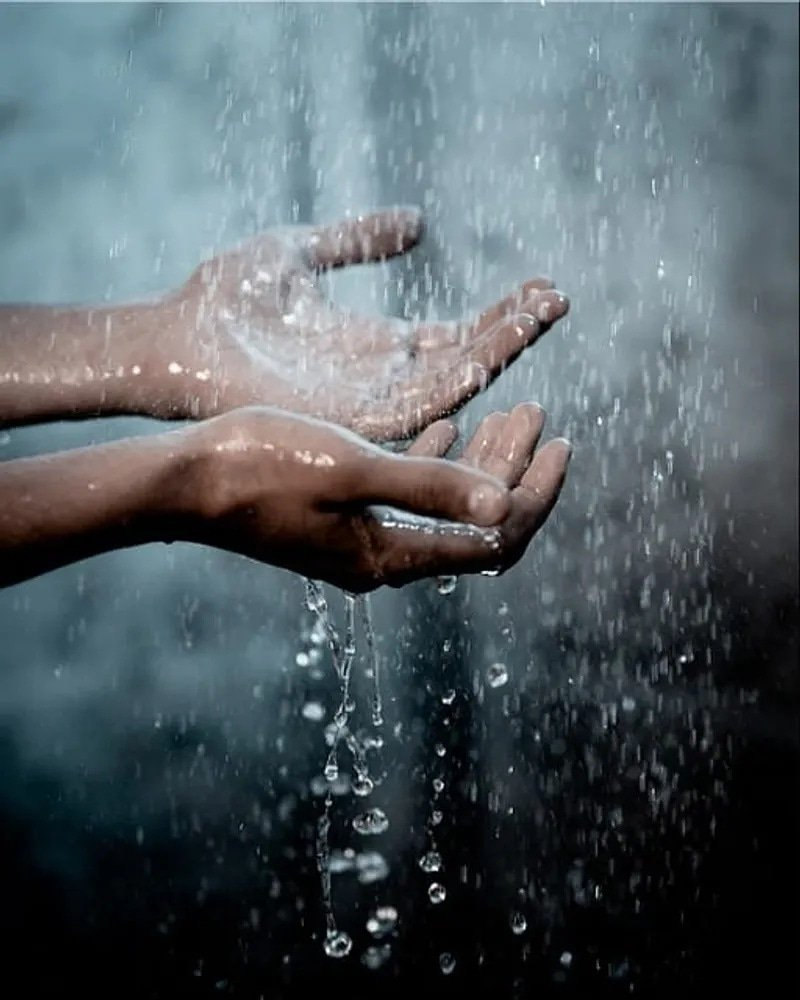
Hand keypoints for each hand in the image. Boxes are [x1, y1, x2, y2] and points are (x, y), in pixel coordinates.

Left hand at [156, 207, 568, 439]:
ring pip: (449, 387)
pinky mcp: (343, 423)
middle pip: (464, 363)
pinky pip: (411, 410)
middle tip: (556, 299)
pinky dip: (452, 385)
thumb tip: (419, 221)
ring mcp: (364, 406)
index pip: (455, 338)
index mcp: (376, 347)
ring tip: (537, 314)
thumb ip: (358, 239)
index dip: (500, 317)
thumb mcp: (300, 252)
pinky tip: (484, 353)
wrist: (171, 341)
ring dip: (495, 353)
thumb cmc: (223, 302)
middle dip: (511, 334)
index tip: (543, 287)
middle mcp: (380, 381)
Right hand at [175, 404, 568, 591]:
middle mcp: (380, 558)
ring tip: (511, 412)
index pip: (492, 542)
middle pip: (472, 525)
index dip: (536, 496)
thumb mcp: (351, 469)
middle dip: (514, 470)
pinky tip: (450, 426)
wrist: (179, 480)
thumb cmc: (258, 467)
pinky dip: (434, 460)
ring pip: (442, 506)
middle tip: (538, 416)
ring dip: (480, 461)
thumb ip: (429, 487)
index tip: (561, 444)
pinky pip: (403, 494)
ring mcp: (358, 540)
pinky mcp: (335, 517)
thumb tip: (506, 509)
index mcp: (391, 556)